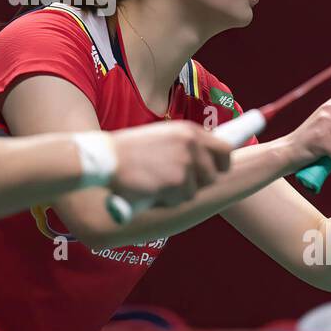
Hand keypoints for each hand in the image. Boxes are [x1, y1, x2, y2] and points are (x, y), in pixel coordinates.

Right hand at [109, 121, 232, 206]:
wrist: (106, 158)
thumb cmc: (129, 150)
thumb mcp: (161, 137)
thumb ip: (184, 146)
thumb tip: (203, 163)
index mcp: (188, 130)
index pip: (224, 149)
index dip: (221, 163)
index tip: (217, 170)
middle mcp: (192, 144)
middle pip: (213, 175)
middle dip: (197, 183)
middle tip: (175, 182)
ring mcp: (186, 163)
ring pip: (194, 191)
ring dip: (177, 192)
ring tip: (156, 182)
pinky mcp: (176, 182)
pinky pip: (180, 199)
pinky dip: (166, 199)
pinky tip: (150, 188)